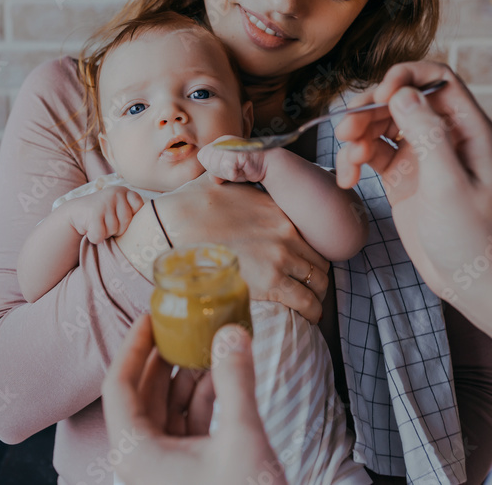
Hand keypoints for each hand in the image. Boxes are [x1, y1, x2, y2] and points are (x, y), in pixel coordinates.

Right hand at [65, 186, 144, 243]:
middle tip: (105, 222)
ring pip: (113, 230)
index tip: (119, 216)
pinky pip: (100, 235)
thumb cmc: (102, 215)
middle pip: (126, 223)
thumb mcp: (119, 208)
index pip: (139, 207)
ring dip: (104, 233)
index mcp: (124, 191)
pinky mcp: (93, 214)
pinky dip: (94, 237)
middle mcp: (115, 193)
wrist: (75, 213)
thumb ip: (133, 211)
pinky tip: (90, 228)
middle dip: (116, 229)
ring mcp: (104, 202)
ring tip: (98, 223)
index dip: (130, 218)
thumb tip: (154, 226)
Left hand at [102, 316, 285, 484]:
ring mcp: (165, 466)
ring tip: (209, 338)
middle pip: (143, 392)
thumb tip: (232, 332)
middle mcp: (142, 458)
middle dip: (164, 354)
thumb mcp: (242, 439)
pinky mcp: (189, 470)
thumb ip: (236, 382)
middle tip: (180, 319)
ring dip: (189, 373)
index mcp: (135, 452)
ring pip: (168, 406)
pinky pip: (188, 423)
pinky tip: (224, 371)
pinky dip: (204, 396)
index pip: (119, 384)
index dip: (133, 344)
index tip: (149, 314)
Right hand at [154, 175, 328, 323]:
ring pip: (317, 282)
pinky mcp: (270, 282)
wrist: (173, 226)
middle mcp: (285, 232)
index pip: (310, 234)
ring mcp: (280, 257)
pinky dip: (312, 310)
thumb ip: (233, 183)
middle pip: (319, 260)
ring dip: (317, 295)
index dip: (311, 251)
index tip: (305, 262)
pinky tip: (308, 316)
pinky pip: (305, 301)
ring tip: (312, 306)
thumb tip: (224, 175)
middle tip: (311, 288)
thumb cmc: (188, 205)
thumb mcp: (219, 184)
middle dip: (317, 276)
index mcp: (276, 210)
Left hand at [197, 136, 268, 183]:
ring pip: (215, 165)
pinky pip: (227, 168)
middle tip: (232, 170)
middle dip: (218, 171)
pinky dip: (233, 174)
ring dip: (226, 173)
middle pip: (207, 161)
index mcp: (219, 142)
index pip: (202, 156)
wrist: (266, 164)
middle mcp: (223, 141)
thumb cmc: (246, 167)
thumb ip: (216, 173)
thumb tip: (212, 178)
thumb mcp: (227, 171)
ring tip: (238, 169)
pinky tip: (241, 171)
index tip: (224, 169)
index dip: (210, 166)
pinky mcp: (239, 153)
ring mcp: (231, 146)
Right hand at [333, 61, 491, 299]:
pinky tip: (348, 181)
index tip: (381, 97)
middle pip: (401, 99)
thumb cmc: (473, 237)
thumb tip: (403, 94)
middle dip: (370, 110)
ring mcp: (421, 157)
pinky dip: (355, 161)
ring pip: (381, 125)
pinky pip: (372, 154)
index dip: (406, 78)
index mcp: (468, 130)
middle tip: (345, 130)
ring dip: (357, 135)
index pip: (438, 80)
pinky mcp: (402, 178)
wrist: (472, 282)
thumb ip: (427, 135)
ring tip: (347, 161)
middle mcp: (444, 137)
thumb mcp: (449, 184)